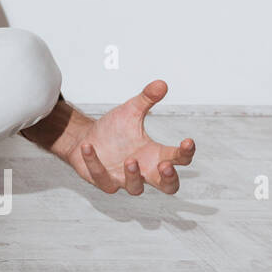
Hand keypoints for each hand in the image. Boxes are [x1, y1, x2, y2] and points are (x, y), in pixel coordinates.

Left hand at [59, 80, 195, 194]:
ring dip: (134, 176)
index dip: (186, 153)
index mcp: (155, 155)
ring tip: (130, 160)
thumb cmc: (113, 130)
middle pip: (168, 186)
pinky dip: (94, 162)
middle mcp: (144, 170)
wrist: (84, 137)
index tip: (187, 141)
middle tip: (165, 166)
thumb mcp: (130, 112)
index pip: (179, 159)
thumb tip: (161, 83)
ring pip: (136, 188)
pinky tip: (88, 146)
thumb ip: (146, 99)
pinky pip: (101, 178)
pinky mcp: (103, 180)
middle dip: (169, 179)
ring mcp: (123, 178)